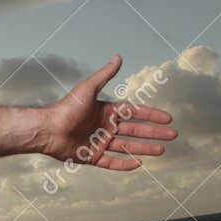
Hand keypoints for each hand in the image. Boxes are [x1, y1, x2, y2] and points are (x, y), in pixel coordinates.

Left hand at [37, 55, 175, 170]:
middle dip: (154, 133)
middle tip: (173, 136)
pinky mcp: (92, 156)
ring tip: (162, 150)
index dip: (151, 115)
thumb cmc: (65, 108)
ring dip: (145, 148)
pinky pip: (112, 162)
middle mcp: (105, 127)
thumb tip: (118, 56)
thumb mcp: (88, 89)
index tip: (168, 118)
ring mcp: (99, 142)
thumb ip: (105, 75)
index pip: (135, 112)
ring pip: (127, 146)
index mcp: (107, 111)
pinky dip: (124, 164)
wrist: (47, 129)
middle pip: (135, 130)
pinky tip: (139, 164)